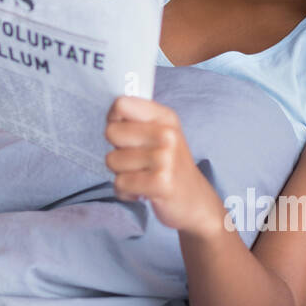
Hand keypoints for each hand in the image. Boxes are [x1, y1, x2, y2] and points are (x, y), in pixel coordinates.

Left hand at [104, 95, 220, 236]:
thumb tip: (109, 115)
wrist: (196, 201)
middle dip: (117, 150)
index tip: (124, 134)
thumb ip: (136, 121)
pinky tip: (142, 191)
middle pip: (111, 132)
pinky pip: (120, 183)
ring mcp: (165, 158)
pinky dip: (125, 192)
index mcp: (165, 117)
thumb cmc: (170, 166)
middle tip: (137, 160)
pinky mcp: (160, 183)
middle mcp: (167, 134)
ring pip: (112, 160)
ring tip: (142, 176)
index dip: (113, 120)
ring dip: (121, 174)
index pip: (121, 104)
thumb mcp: (161, 134)